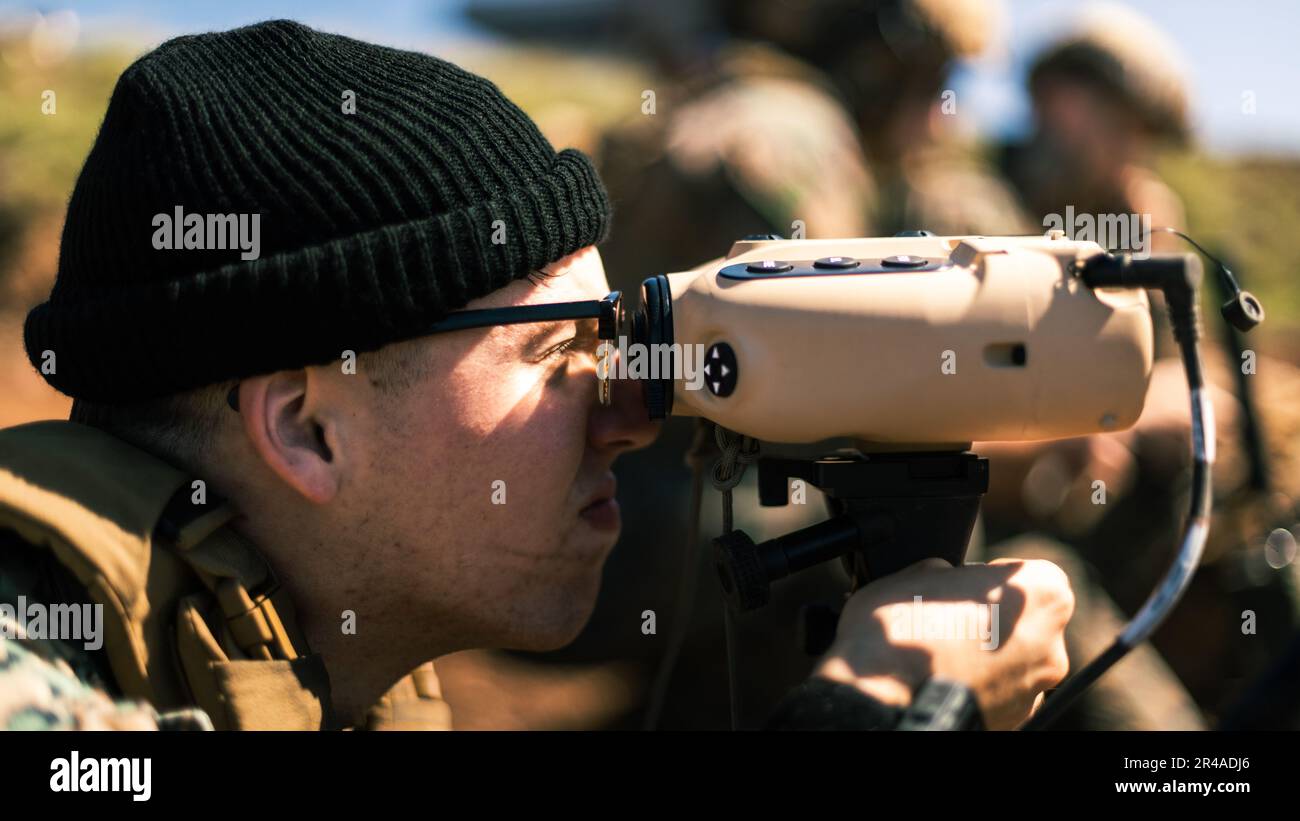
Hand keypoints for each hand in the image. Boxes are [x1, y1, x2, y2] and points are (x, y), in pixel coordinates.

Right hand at [813, 557, 1073, 729]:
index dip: (992, 578)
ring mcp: (1034, 691)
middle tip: (947, 621)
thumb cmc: (900, 630)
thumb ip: (955, 573)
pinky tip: (942, 680)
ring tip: (938, 655)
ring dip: (984, 655)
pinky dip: (977, 686)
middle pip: (1026, 622)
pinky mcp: (1014, 722)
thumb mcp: (921, 571)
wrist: (881, 700)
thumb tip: (950, 579)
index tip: (964, 587)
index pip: (1031, 575)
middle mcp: (1051, 646)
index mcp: (1041, 595)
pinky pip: (999, 693)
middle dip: (992, 619)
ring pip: (1014, 661)